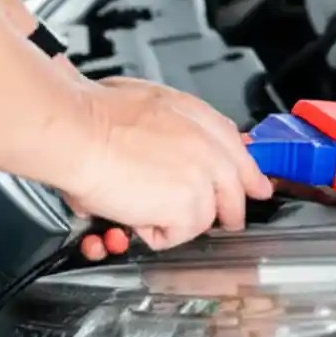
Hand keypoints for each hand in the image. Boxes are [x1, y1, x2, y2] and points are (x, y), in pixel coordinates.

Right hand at [47, 57, 272, 258]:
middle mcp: (209, 149)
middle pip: (234, 191)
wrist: (80, 132)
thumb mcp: (146, 101)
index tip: (255, 187)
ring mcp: (204, 180)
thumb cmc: (95, 114)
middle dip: (223, 211)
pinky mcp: (191, 208)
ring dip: (172, 219)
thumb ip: (173, 123)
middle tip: (202, 217)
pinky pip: (179, 235)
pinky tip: (133, 214)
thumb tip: (176, 143)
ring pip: (202, 217)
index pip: (237, 151)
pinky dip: (153, 233)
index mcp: (199, 118)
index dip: (246, 174)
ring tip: (139, 204)